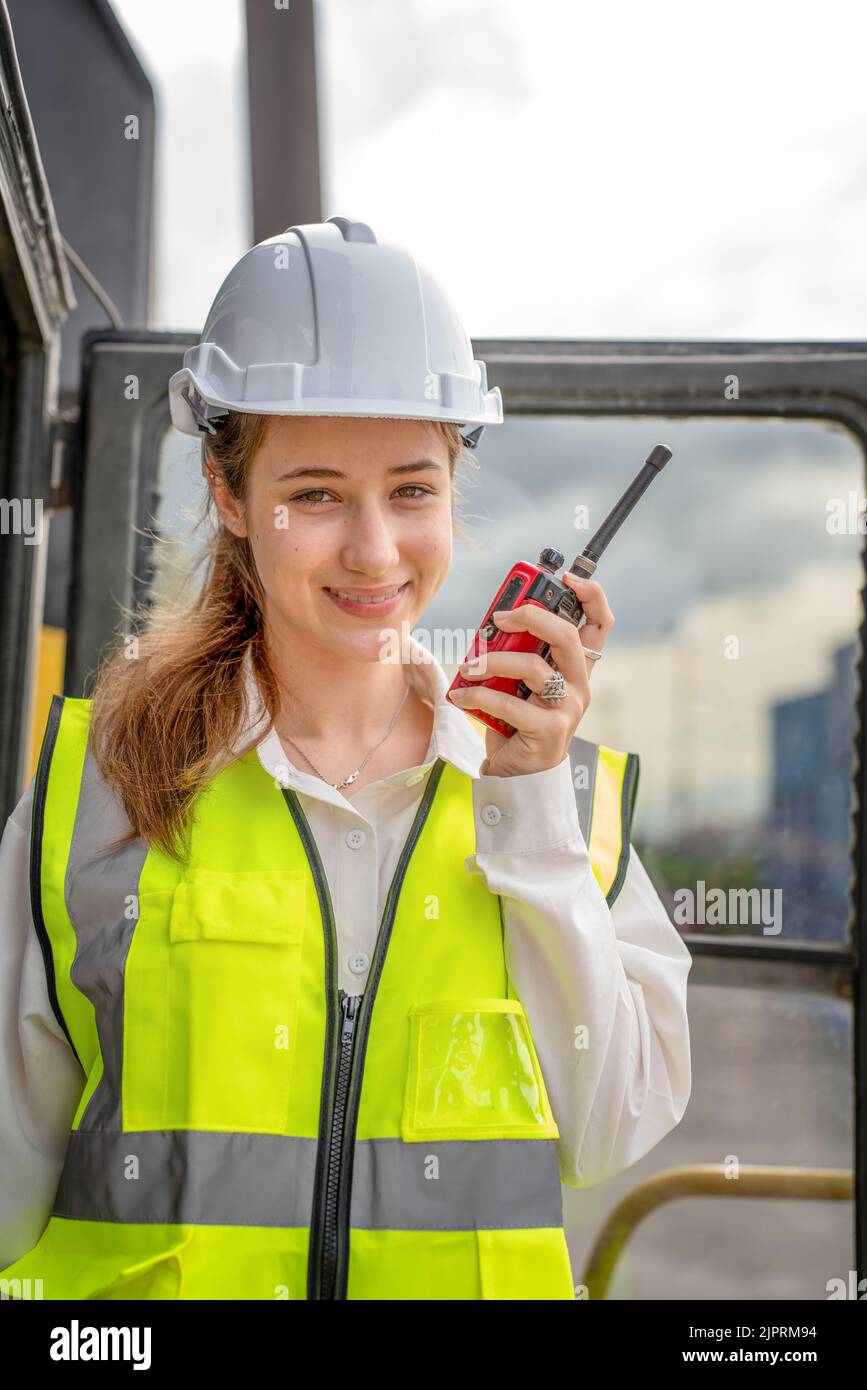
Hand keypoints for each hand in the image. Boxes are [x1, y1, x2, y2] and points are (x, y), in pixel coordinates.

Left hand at [450, 572, 614, 777]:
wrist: (518, 772)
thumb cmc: (517, 719)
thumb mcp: (518, 679)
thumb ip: (516, 651)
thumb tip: (492, 622)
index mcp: (576, 666)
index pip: (601, 623)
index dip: (591, 595)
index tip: (566, 578)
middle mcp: (579, 684)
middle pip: (567, 636)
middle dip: (531, 618)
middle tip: (497, 619)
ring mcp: (568, 708)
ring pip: (533, 668)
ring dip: (493, 662)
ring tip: (468, 667)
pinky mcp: (550, 731)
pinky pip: (511, 704)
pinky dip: (479, 695)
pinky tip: (461, 695)